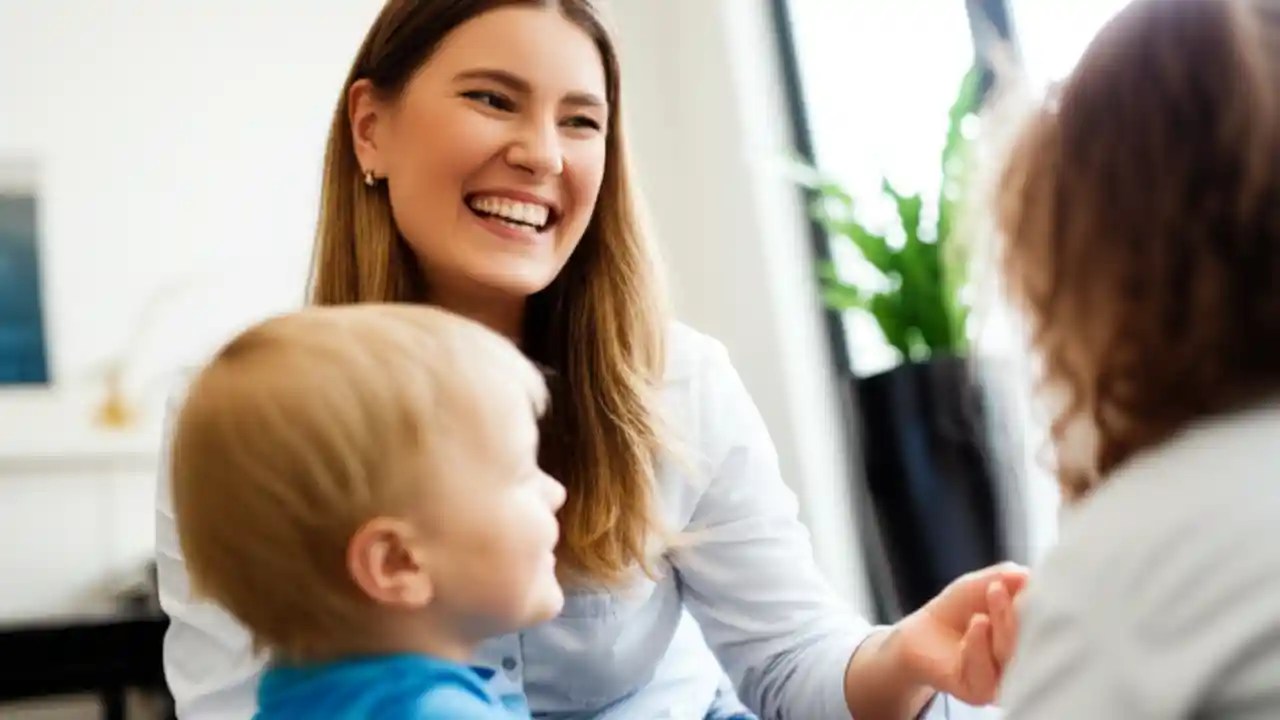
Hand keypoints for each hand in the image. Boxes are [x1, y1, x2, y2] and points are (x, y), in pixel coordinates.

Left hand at [895, 562, 1027, 706]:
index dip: (1040, 603)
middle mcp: (1022, 660)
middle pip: (1029, 642)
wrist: (921, 633)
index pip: (1046, 623)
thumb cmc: (959, 608)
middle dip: (1013, 615)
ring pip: (1009, 659)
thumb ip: (1006, 577)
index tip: (1025, 582)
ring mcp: (1003, 679)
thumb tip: (1029, 575)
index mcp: (1030, 634)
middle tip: (997, 589)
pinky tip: (975, 626)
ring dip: (998, 630)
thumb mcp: (981, 584)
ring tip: (981, 610)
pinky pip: (985, 676)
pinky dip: (978, 647)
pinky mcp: (981, 693)